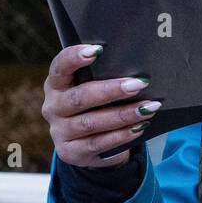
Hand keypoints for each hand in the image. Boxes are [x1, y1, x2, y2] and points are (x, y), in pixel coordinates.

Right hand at [41, 43, 160, 167]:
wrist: (88, 144)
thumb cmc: (97, 106)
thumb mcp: (94, 89)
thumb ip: (104, 78)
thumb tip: (138, 70)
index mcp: (56, 85)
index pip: (60, 67)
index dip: (75, 57)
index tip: (98, 50)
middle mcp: (53, 107)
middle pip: (80, 97)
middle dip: (111, 90)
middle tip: (138, 84)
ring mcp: (60, 132)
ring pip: (91, 122)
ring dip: (122, 115)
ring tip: (148, 108)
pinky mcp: (71, 152)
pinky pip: (98, 143)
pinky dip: (121, 135)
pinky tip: (139, 128)